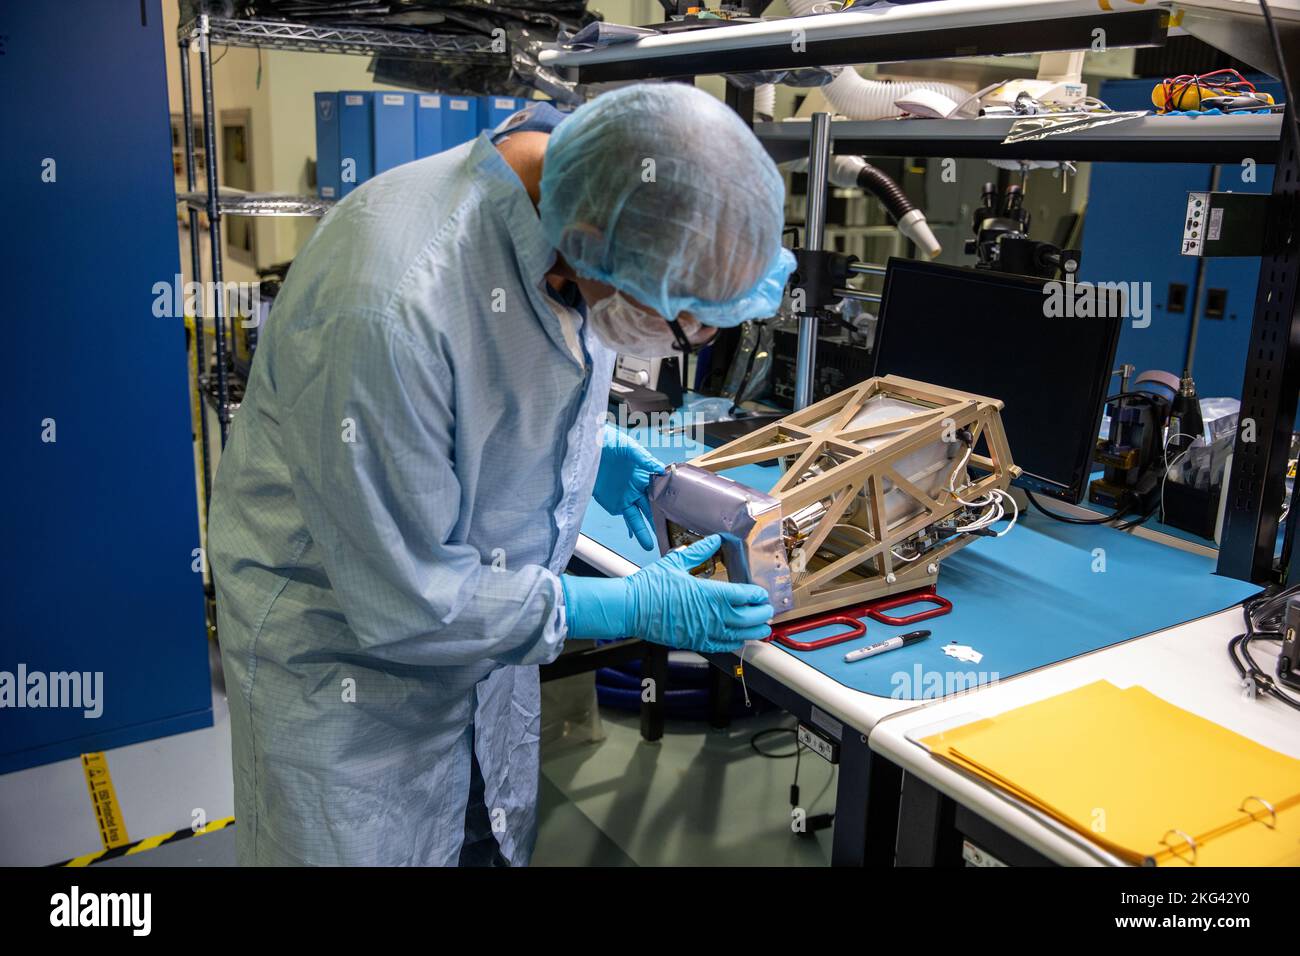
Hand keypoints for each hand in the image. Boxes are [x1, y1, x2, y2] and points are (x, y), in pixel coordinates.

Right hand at [561, 535, 773, 651]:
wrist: (632, 608)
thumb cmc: (651, 587)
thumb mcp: (676, 561)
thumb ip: (700, 551)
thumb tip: (714, 540)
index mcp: (711, 593)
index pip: (746, 595)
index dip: (758, 595)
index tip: (761, 593)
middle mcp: (713, 615)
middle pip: (750, 618)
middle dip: (762, 614)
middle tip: (767, 610)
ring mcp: (705, 631)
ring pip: (740, 635)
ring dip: (754, 631)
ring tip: (762, 628)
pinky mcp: (696, 642)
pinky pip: (722, 646)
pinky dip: (735, 644)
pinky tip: (739, 640)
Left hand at [593, 424, 664, 550]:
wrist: (586, 448)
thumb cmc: (609, 442)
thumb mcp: (629, 448)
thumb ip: (644, 459)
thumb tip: (660, 469)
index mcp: (644, 475)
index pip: (661, 490)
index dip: (669, 500)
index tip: (679, 510)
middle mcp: (637, 489)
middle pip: (652, 508)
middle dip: (660, 521)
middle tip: (670, 534)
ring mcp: (626, 498)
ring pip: (639, 518)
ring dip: (645, 531)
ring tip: (651, 545)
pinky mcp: (613, 504)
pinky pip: (626, 519)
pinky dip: (632, 530)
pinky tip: (638, 539)